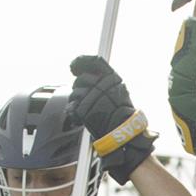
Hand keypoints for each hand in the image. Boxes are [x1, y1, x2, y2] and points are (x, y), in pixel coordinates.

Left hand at [67, 56, 154, 180]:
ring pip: (75, 92)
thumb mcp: (118, 91)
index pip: (94, 62)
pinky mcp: (84, 109)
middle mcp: (102, 85)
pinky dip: (74, 112)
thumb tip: (84, 73)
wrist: (123, 133)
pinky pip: (72, 106)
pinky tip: (80, 116)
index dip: (81, 61)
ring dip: (77, 100)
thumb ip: (103, 81)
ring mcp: (92, 97)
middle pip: (81, 78)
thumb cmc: (122, 115)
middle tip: (86, 97)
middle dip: (80, 87)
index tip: (74, 65)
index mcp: (112, 78)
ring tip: (86, 110)